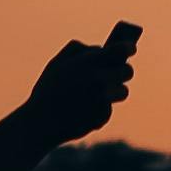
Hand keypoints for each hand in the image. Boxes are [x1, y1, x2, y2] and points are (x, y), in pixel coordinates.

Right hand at [29, 20, 139, 149]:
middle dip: (124, 70)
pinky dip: (99, 108)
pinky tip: (84, 110)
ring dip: (115, 90)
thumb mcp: (56, 63)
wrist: (40, 123)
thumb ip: (77, 50)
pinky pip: (108, 108)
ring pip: (123, 91)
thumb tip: (99, 48)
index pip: (120, 50)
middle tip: (120, 70)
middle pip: (127, 71)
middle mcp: (100, 79)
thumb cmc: (48, 90)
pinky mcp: (103, 116)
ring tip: (103, 91)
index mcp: (89, 63)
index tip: (131, 48)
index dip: (128, 47)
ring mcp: (104, 99)